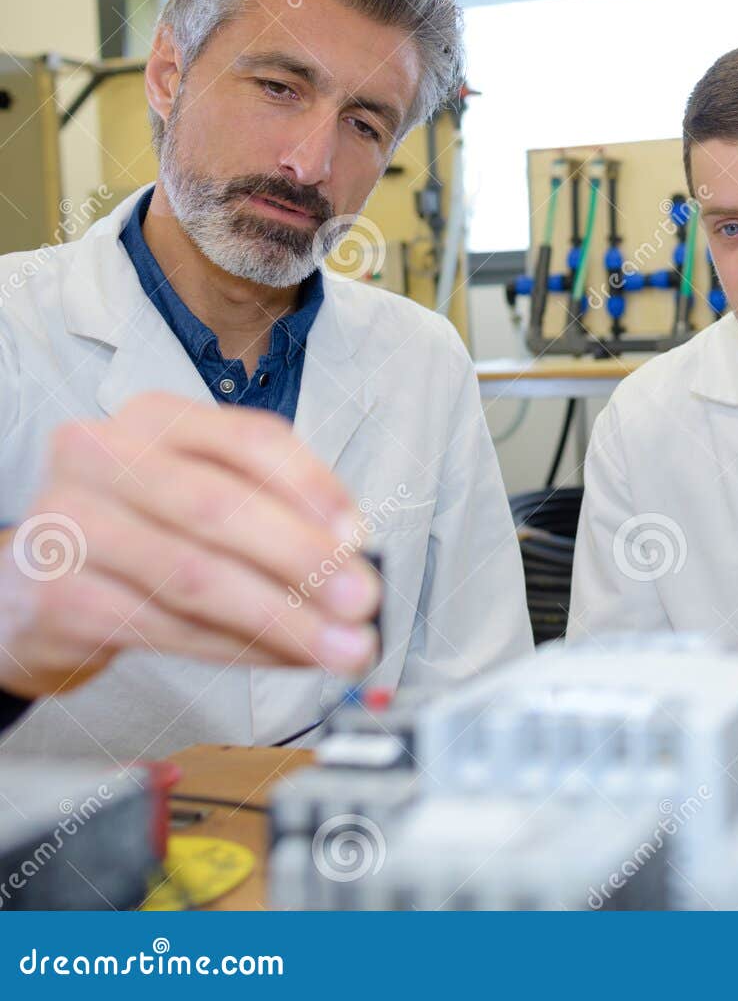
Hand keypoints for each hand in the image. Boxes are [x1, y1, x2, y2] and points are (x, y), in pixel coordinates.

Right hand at [0, 393, 381, 700]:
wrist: (34, 587)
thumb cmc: (141, 532)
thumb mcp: (202, 499)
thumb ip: (273, 512)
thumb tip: (353, 558)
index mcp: (155, 419)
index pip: (250, 440)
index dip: (314, 488)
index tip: (359, 536)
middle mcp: (104, 457)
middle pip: (220, 507)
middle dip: (303, 560)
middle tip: (363, 600)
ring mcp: (72, 525)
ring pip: (195, 576)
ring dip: (283, 619)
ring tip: (341, 646)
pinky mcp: (58, 596)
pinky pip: (168, 628)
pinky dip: (240, 648)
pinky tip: (286, 658)